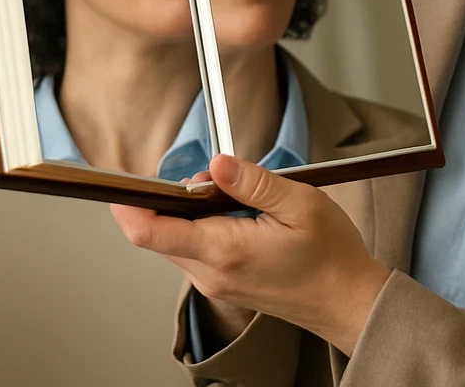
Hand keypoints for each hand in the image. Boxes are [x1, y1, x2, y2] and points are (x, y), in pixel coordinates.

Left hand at [110, 153, 391, 355]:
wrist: (347, 299)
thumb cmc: (330, 254)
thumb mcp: (299, 203)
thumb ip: (253, 181)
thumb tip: (216, 164)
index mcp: (224, 251)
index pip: (151, 232)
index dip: (128, 205)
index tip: (117, 183)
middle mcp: (211, 273)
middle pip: (161, 231)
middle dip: (175, 196)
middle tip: (217, 177)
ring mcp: (215, 282)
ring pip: (178, 239)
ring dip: (194, 211)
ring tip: (240, 196)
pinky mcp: (223, 283)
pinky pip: (196, 249)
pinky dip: (207, 225)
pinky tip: (242, 215)